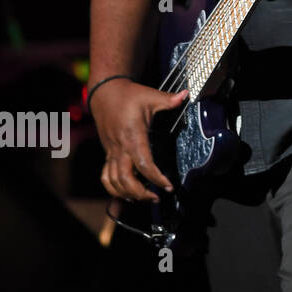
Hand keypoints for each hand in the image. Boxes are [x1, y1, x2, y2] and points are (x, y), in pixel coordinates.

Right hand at [91, 79, 188, 200]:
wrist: (104, 93)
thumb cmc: (128, 95)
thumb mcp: (150, 95)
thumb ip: (169, 99)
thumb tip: (186, 94)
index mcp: (133, 135)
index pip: (144, 163)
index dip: (156, 178)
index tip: (168, 186)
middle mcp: (120, 147)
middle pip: (125, 178)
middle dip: (140, 192)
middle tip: (157, 197)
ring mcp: (111, 151)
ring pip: (113, 180)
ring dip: (127, 193)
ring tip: (144, 198)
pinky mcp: (108, 152)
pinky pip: (106, 175)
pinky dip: (113, 188)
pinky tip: (126, 194)